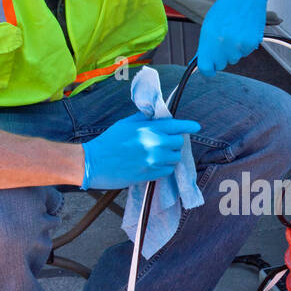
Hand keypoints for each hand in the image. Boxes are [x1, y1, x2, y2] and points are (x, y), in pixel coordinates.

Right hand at [81, 111, 200, 189]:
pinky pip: (167, 171)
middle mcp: (153, 144)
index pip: (176, 126)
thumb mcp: (125, 124)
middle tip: (164, 143)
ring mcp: (152, 160)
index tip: (196, 127)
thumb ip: (144, 119)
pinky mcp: (149, 174)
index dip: (188, 126)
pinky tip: (153, 164)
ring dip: (170, 156)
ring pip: (174, 158)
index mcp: (147, 128)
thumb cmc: (108, 141)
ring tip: (158, 155)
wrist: (93, 162)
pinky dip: (164, 167)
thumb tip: (159, 116)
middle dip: (174, 142)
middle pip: (178, 143)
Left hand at [196, 0, 277, 75]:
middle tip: (225, 39)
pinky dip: (246, 45)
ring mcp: (238, 44)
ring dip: (235, 50)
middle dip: (222, 56)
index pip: (206, 67)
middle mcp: (223, 44)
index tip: (210, 69)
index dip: (208, 70)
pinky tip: (244, 31)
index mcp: (209, 39)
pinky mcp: (251, 43)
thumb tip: (202, 60)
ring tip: (235, 32)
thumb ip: (205, 45)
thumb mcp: (209, 25)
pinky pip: (247, 52)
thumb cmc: (227, 7)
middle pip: (222, 64)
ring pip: (235, 58)